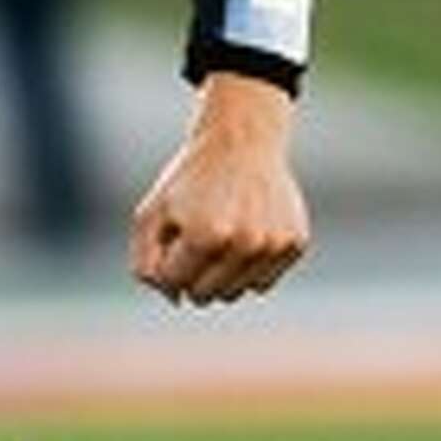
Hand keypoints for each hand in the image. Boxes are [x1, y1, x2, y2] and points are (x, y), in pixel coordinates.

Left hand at [130, 75, 309, 304]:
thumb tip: (174, 299)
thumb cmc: (189, 180)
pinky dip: (248, 268)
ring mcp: (274, 245)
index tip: (173, 234)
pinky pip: (263, 282)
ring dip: (220, 274)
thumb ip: (145, 263)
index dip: (167, 261)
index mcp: (205, 235)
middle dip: (192, 272)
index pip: (174, 284)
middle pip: (204, 295)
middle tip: (197, 233)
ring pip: (235, 293)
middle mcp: (245, 243)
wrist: (241, 140)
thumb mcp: (150, 213)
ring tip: (220, 234)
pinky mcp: (295, 243)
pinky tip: (244, 235)